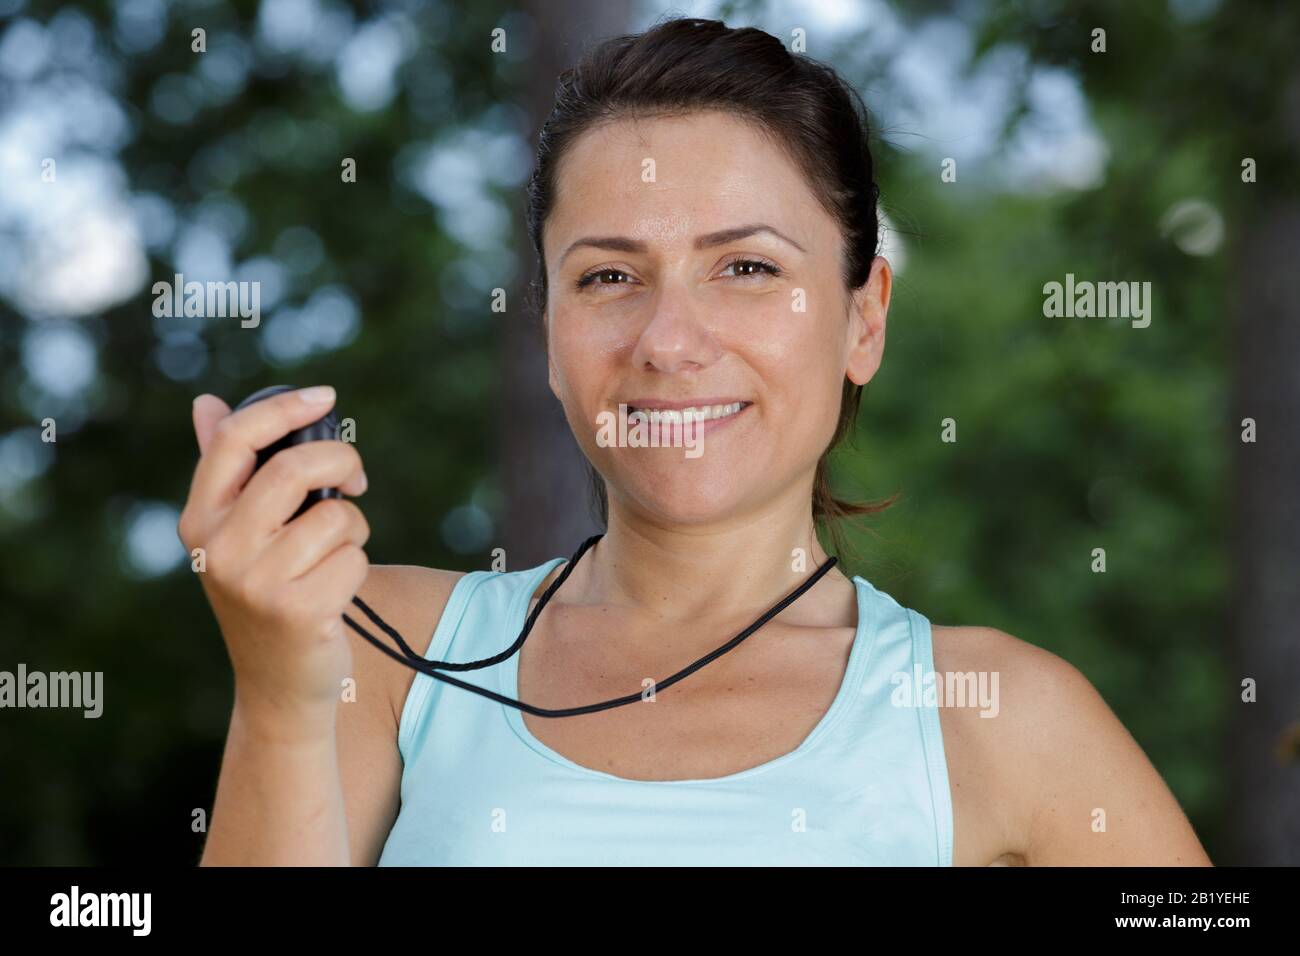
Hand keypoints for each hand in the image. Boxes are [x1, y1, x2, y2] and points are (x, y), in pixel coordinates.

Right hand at [177, 386, 369, 731]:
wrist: (279, 685)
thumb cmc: (268, 594)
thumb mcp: (239, 534)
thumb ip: (228, 471)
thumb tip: (207, 403)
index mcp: (200, 520)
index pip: (236, 440)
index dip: (285, 408)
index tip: (327, 396)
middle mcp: (220, 548)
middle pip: (295, 468)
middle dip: (342, 461)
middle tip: (356, 479)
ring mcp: (256, 582)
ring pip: (335, 516)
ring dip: (353, 529)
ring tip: (335, 555)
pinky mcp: (298, 610)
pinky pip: (354, 558)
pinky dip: (357, 568)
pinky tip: (336, 593)